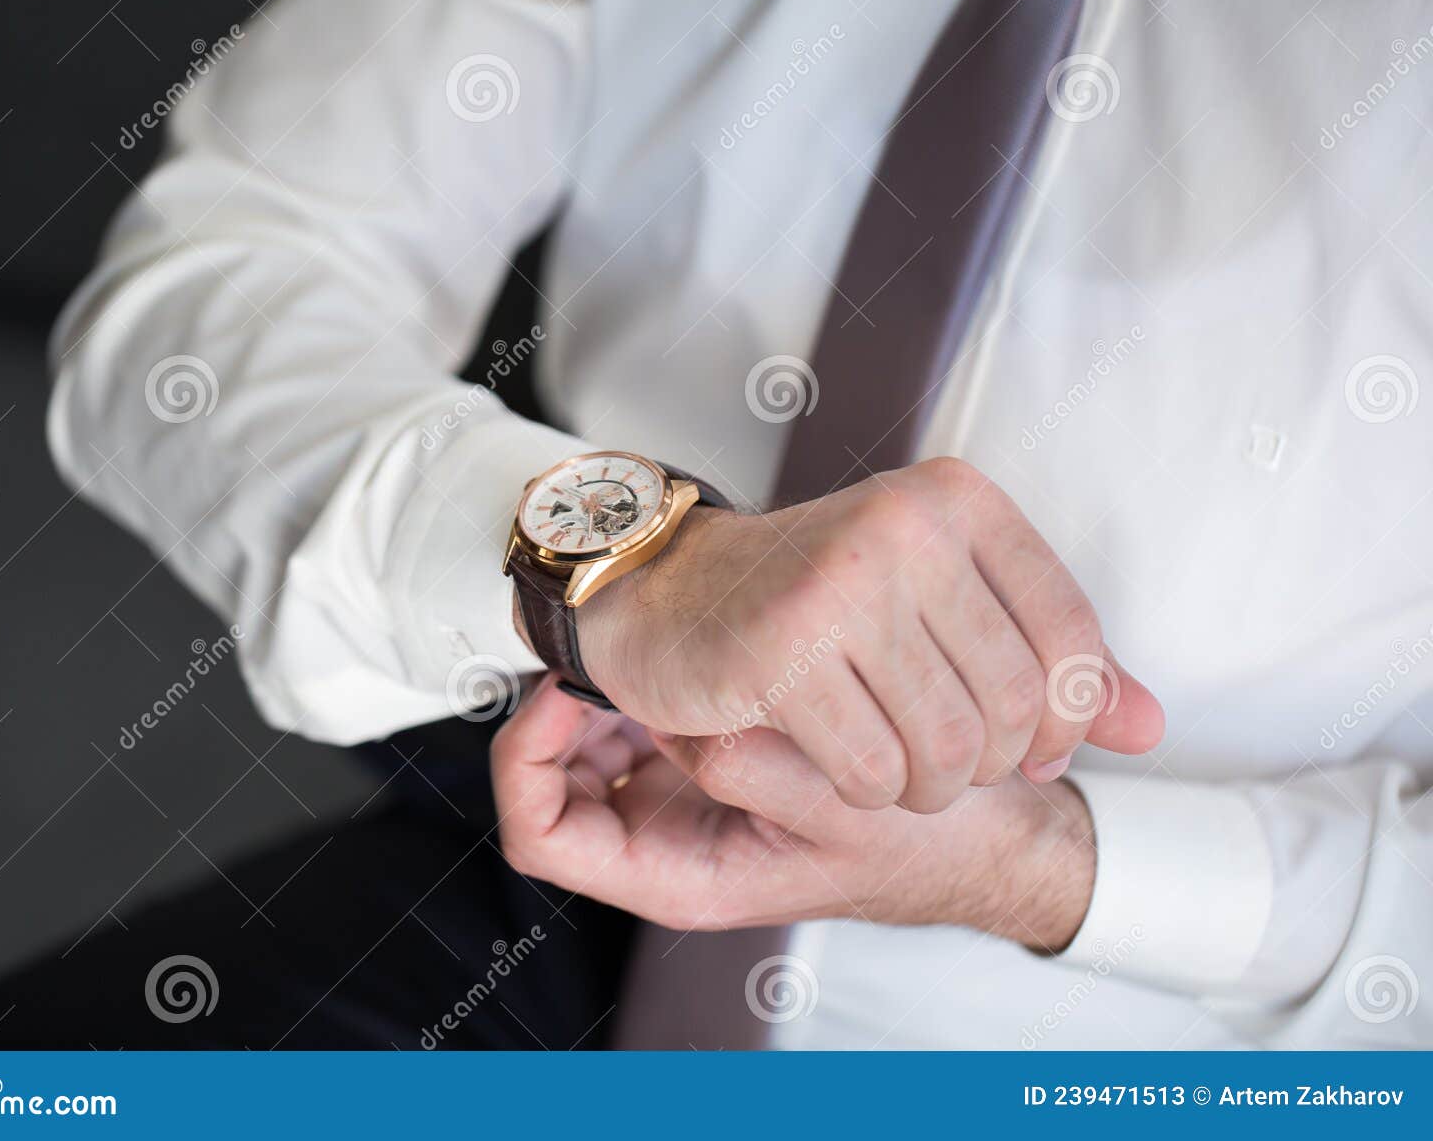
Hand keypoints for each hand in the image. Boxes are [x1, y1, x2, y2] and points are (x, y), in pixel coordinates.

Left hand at [492, 678, 1095, 947]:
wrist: (984, 840)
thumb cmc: (923, 852)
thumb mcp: (842, 821)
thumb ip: (756, 775)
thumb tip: (681, 716)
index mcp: (679, 875)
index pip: (541, 834)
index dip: (526, 758)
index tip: (561, 689)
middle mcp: (670, 839)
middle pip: (554, 776)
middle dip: (566, 705)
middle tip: (592, 643)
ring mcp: (688, 796)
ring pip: (599, 736)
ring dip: (612, 684)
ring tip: (640, 636)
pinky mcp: (717, 757)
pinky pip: (653, 712)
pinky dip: (659, 678)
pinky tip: (696, 643)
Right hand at [575, 457, 1163, 811]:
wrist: (672, 599)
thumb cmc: (818, 606)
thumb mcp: (945, 606)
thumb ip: (1053, 660)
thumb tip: (1153, 728)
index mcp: (957, 500)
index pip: (1073, 639)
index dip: (1068, 719)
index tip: (1031, 748)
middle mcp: (904, 528)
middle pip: (1016, 705)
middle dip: (988, 763)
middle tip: (945, 762)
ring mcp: (838, 587)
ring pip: (948, 749)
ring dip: (928, 785)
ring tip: (893, 764)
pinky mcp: (778, 654)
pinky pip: (873, 770)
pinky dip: (868, 789)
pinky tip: (840, 760)